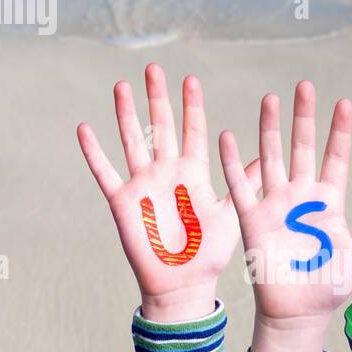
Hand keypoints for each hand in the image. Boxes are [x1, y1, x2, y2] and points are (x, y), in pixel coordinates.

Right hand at [77, 64, 249, 322]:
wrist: (182, 284)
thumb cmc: (208, 254)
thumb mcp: (232, 214)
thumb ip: (244, 183)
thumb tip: (266, 157)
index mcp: (192, 172)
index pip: (192, 130)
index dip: (191, 105)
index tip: (190, 78)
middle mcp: (166, 172)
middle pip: (160, 126)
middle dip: (158, 97)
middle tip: (154, 67)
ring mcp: (143, 184)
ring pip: (132, 140)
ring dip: (126, 113)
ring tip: (122, 85)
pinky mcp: (123, 201)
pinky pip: (105, 172)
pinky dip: (94, 152)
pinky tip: (85, 129)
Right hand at [219, 82, 351, 351]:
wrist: (298, 313)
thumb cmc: (330, 286)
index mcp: (328, 201)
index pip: (334, 157)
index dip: (338, 131)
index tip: (343, 103)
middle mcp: (301, 196)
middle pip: (302, 147)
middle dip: (304, 117)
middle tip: (305, 85)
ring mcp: (275, 204)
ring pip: (271, 157)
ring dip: (270, 128)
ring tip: (270, 99)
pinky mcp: (253, 219)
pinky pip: (241, 186)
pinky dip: (233, 162)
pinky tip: (227, 136)